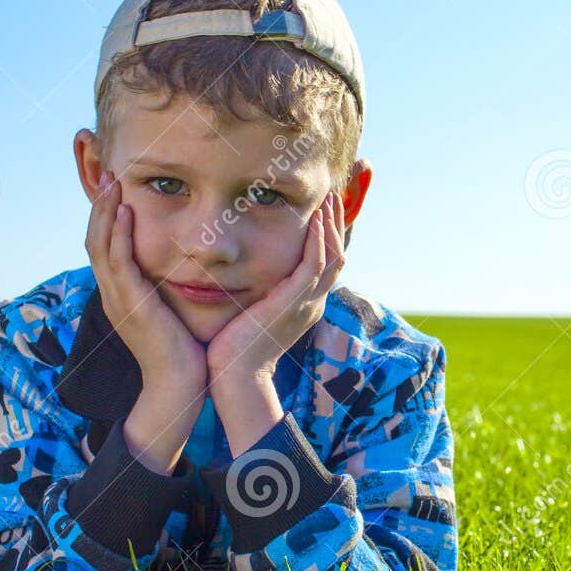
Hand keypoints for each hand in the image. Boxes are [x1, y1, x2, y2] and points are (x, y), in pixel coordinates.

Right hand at [86, 171, 207, 466]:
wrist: (181, 385)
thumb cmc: (184, 350)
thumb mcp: (169, 311)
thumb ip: (166, 287)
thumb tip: (178, 266)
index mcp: (121, 294)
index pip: (104, 246)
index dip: (106, 216)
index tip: (116, 188)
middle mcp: (113, 294)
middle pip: (94, 240)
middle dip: (100, 206)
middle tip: (107, 174)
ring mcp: (118, 299)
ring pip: (100, 246)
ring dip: (105, 212)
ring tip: (112, 183)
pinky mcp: (130, 305)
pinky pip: (117, 262)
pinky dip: (118, 235)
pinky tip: (125, 212)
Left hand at [207, 189, 345, 384]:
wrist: (236, 376)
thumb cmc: (234, 351)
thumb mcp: (252, 315)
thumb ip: (257, 294)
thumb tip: (242, 277)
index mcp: (305, 305)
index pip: (325, 264)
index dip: (327, 235)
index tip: (321, 210)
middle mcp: (313, 303)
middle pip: (336, 255)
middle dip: (335, 223)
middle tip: (332, 194)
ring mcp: (308, 303)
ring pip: (332, 256)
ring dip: (331, 224)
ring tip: (328, 197)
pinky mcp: (295, 302)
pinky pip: (315, 264)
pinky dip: (318, 239)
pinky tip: (315, 218)